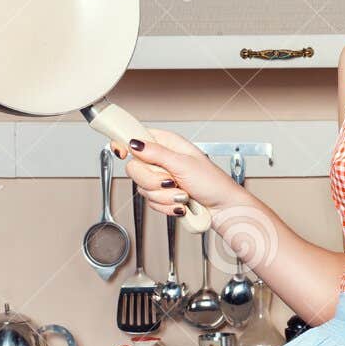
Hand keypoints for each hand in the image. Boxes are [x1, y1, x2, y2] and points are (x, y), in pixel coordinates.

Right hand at [111, 127, 237, 217]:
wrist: (222, 208)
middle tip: (171, 181)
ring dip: (165, 196)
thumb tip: (135, 143)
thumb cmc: (212, 182)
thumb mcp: (184, 163)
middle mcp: (161, 160)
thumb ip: (157, 153)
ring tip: (183, 193)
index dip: (125, 143)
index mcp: (167, 144)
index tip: (122, 152)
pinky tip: (180, 203)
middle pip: (134, 169)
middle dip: (153, 181)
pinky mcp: (162, 196)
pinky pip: (151, 203)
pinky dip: (167, 206)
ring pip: (142, 189)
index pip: (137, 137)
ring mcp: (160, 179)